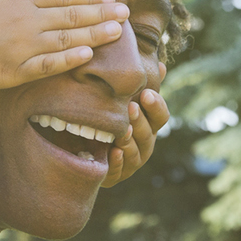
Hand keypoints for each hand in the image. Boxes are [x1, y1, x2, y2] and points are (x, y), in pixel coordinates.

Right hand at [0, 0, 129, 88]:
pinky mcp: (13, 71)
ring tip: (118, 32)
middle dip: (102, 14)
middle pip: (72, 15)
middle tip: (127, 13)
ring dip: (95, 34)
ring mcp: (21, 47)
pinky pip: (49, 65)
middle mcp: (24, 20)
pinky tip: (88, 54)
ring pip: (67, 39)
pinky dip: (70, 59)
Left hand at [104, 63, 168, 186]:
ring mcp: (131, 161)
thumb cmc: (104, 117)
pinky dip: (118, 162)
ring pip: (136, 153)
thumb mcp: (119, 99)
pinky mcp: (115, 175)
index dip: (155, 106)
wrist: (78, 147)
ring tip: (123, 130)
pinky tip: (114, 152)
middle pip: (148, 134)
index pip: (160, 116)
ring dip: (130, 141)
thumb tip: (161, 65)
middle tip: (130, 107)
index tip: (145, 93)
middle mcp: (143, 144)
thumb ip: (136, 85)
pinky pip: (119, 171)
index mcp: (148, 125)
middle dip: (140, 120)